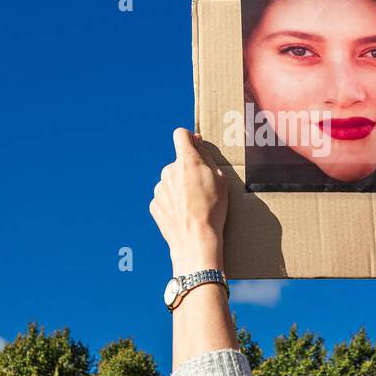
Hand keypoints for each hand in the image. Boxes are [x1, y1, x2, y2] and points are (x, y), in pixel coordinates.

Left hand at [150, 128, 227, 274]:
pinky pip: (165, 198)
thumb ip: (206, 157)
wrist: (196, 240)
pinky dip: (173, 203)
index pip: (180, 135)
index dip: (188, 139)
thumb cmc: (213, 210)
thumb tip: (197, 142)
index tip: (194, 147)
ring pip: (171, 181)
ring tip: (194, 206)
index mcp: (186, 161)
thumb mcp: (221, 180)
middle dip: (188, 171)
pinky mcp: (154, 204)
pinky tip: (184, 215)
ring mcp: (159, 188)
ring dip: (180, 188)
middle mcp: (169, 171)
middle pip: (178, 163)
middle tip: (202, 189)